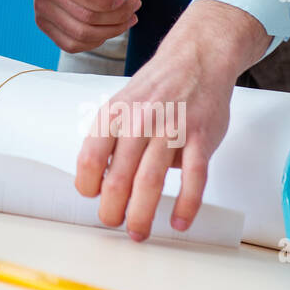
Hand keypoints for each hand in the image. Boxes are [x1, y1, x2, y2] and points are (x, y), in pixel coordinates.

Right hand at [19, 0, 139, 52]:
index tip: (126, 0)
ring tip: (126, 22)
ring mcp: (42, 14)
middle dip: (117, 20)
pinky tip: (105, 32)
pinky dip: (93, 42)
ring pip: (80, 38)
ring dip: (109, 33)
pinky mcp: (43, 25)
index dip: (110, 5)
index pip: (86, 2)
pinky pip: (70, 45)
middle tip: (134, 13)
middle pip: (86, 22)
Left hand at [73, 0, 270, 240]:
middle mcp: (139, 121)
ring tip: (139, 232)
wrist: (197, 58)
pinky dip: (186, 204)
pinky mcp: (201, 137)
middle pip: (118, 177)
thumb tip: (100, 179)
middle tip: (114, 224)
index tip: (93, 199)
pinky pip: (194, 178)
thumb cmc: (157, 87)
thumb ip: (111, 138)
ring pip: (151, 181)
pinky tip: (180, 222)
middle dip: (113, 209)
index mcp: (114, 114)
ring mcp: (171, 129)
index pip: (89, 157)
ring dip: (142, 213)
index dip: (87, 184)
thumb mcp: (122, 104)